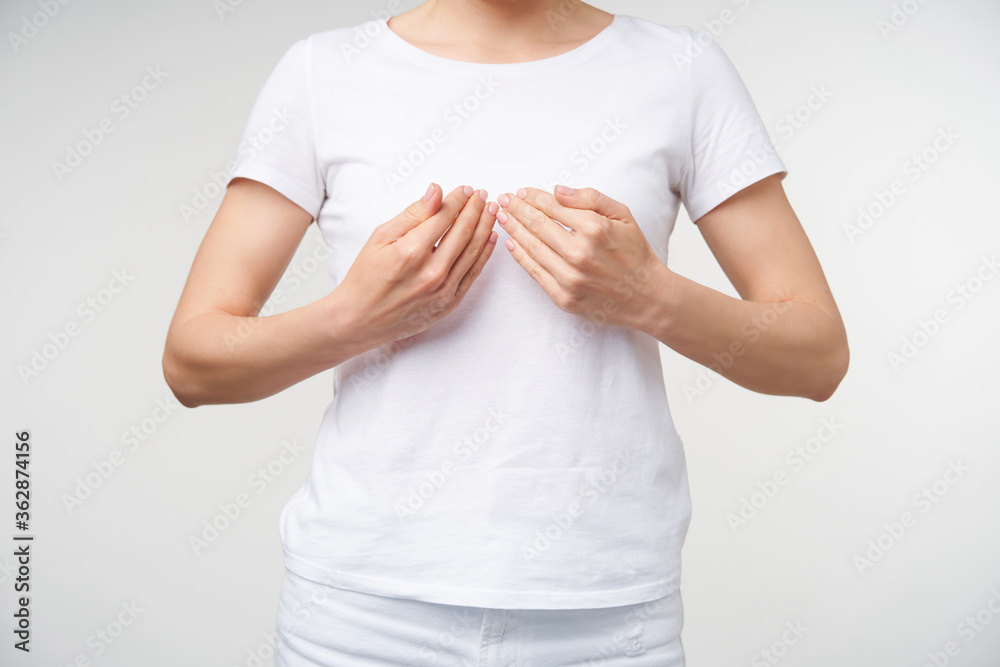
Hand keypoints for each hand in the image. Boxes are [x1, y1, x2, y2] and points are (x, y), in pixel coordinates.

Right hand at [334, 183, 498, 349]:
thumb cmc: (366, 277)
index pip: (444, 216)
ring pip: (473, 251)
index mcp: (411, 251)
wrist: (360, 320)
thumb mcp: (381, 238)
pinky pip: (473, 274)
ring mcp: (443, 290)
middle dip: (476, 209)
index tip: (467, 189)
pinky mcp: (449, 304)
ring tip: (493, 210)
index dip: (459, 199)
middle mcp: (431, 271)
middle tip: (484, 194)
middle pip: (463, 231)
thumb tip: (436, 192)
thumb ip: (412, 214)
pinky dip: (484, 254)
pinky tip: (491, 238)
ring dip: (486, 227)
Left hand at [496, 185, 665, 328]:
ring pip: (532, 248)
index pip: (553, 207)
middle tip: (503, 199)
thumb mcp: (622, 215)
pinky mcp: (564, 297)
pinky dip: (520, 256)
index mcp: (594, 229)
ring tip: (502, 217)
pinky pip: (535, 272)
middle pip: (537, 225)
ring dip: (513, 229)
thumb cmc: (635, 253)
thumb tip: (557, 191)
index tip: (521, 192)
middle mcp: (579, 253)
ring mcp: (570, 277)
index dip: (533, 197)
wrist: (646, 296)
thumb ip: (590, 199)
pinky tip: (511, 243)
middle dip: (517, 210)